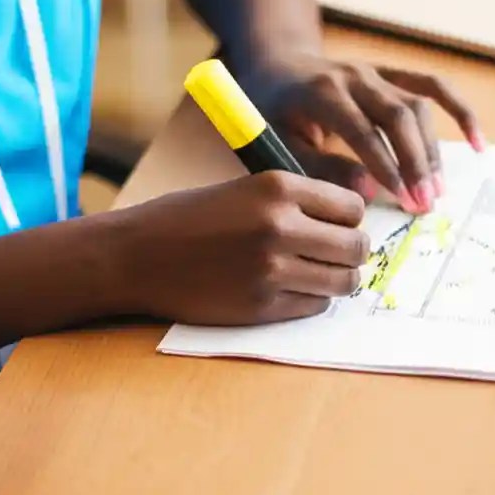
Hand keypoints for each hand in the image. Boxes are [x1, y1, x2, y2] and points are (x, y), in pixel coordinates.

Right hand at [114, 172, 369, 325]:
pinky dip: (311, 300)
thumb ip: (294, 203)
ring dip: (337, 280)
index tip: (339, 226)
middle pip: (356, 247)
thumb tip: (349, 224)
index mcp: (278, 187)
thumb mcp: (245, 190)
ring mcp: (272, 269)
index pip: (353, 207)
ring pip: (344, 282)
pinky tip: (289, 289)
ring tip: (318, 274)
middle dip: (352, 253)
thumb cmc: (189, 219)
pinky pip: (315, 307)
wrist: (138, 255)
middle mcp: (280, 225)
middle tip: (337, 255)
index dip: (350, 220)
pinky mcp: (262, 306)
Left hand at [242, 55, 483, 213]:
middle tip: (424, 204)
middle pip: (398, 116)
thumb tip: (367, 193)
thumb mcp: (280, 142)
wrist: (276, 64)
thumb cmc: (274, 112)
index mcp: (323, 92)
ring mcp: (376, 72)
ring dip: (432, 150)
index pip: (362, 130)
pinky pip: (433, 86)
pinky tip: (477, 143)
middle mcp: (355, 77)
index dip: (385, 165)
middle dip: (415, 162)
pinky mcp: (392, 73)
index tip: (401, 200)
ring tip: (436, 191)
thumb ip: (320, 168)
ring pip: (419, 105)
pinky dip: (459, 111)